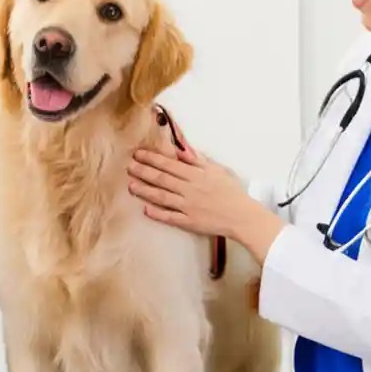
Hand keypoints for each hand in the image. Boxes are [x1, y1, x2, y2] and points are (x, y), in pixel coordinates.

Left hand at [128, 121, 284, 258]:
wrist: (242, 216)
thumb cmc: (231, 191)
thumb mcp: (216, 170)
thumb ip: (197, 160)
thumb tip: (181, 149)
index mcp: (196, 175)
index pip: (170, 164)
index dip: (152, 159)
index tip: (139, 154)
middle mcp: (189, 189)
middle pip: (162, 179)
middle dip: (144, 171)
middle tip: (129, 166)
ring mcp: (188, 206)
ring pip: (162, 197)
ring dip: (145, 191)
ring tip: (131, 185)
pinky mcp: (189, 222)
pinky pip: (170, 217)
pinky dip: (157, 213)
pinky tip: (145, 209)